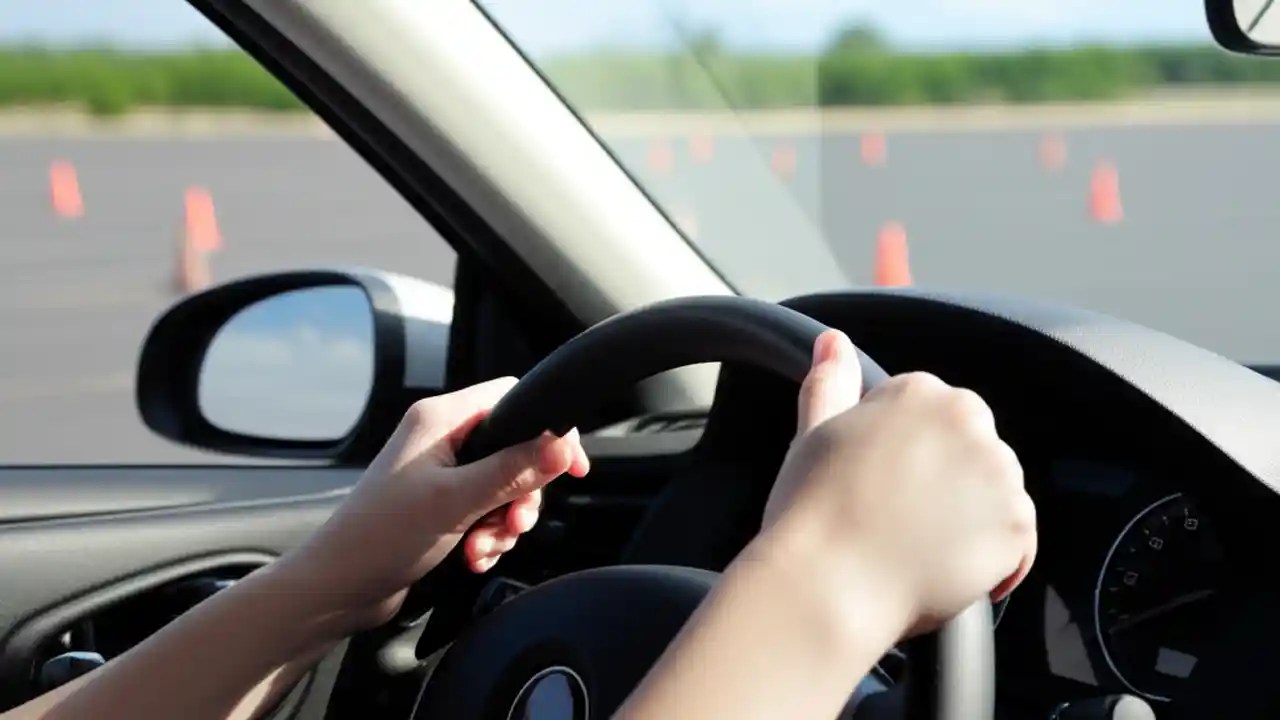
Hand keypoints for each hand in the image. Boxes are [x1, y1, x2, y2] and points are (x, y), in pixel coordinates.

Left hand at [282, 378, 589, 630]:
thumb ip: (512, 471)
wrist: (337, 589)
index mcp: (440, 419)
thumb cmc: (379, 538)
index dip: (548, 429)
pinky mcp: (442, 506)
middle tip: (515, 523)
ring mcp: (441, 474)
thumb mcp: (455, 501)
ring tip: (482, 548)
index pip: (513, 398)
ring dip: (504, 523)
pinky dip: (488, 536)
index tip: (571, 467)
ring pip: (505, 487)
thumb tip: (561, 447)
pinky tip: (473, 557)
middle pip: (516, 449)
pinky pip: (487, 512)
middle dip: (522, 493)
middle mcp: (442, 439)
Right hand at [761, 330, 1035, 638]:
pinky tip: (949, 570)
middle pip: (971, 448)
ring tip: (920, 547)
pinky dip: (995, 559)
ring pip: (997, 492)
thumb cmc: (811, 510)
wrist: (828, 584)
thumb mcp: (813, 434)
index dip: (904, 455)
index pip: (932, 413)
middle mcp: (968, 420)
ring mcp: (998, 472)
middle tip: (899, 519)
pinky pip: (1019, 541)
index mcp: (920, 392)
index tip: (880, 484)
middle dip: (947, 480)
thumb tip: (833, 339)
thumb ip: (831, 381)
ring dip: (972, 517)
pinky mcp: (1017, 525)